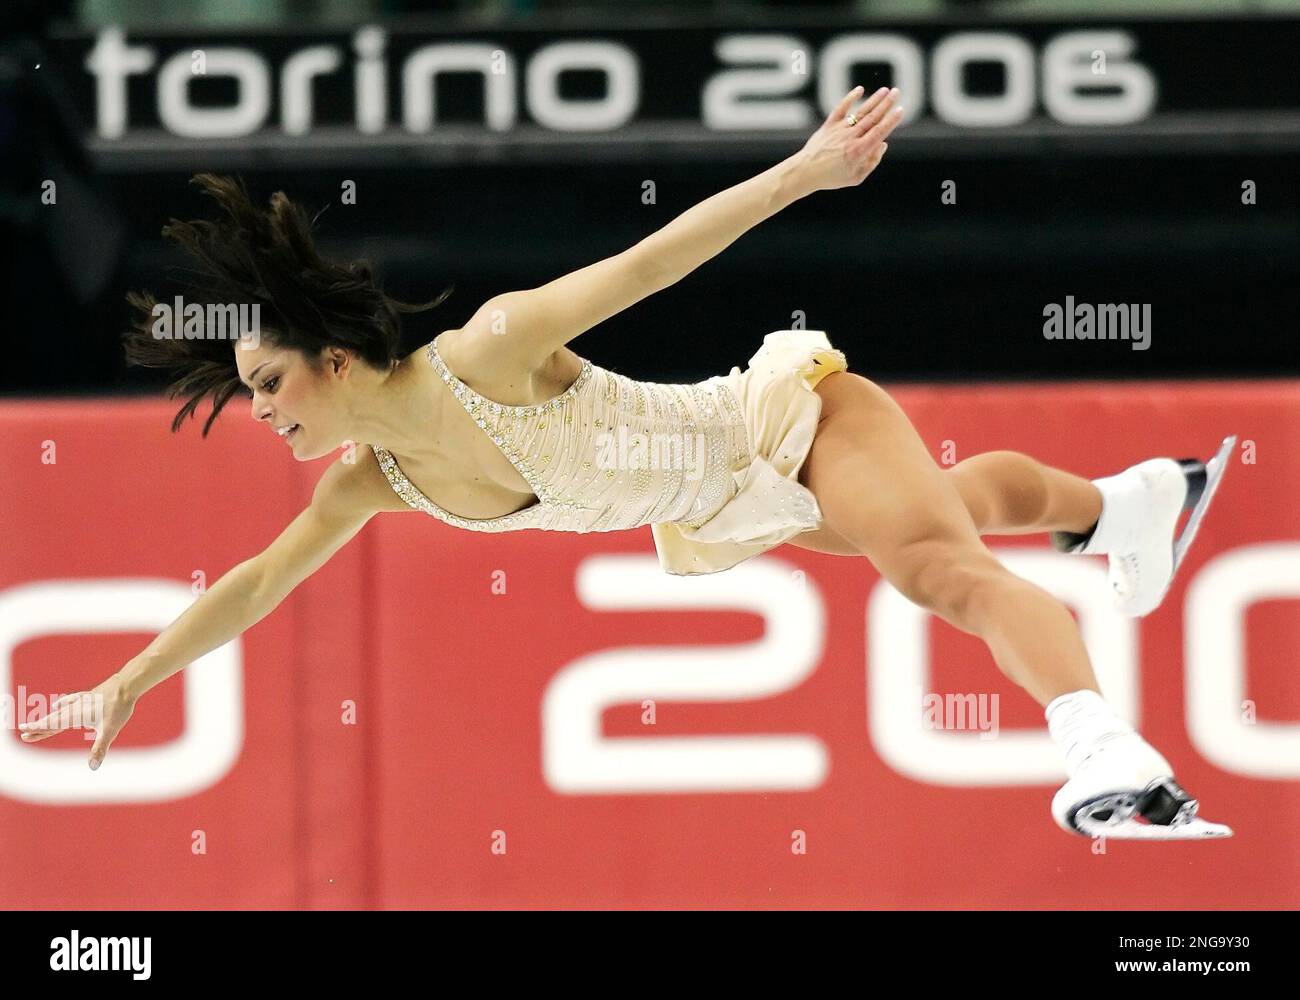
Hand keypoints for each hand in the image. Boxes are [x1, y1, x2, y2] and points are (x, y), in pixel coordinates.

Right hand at [18, 673, 137, 769]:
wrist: (127, 685)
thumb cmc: (118, 707)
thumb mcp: (110, 730)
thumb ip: (100, 748)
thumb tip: (92, 766)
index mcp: (75, 716)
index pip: (51, 725)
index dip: (37, 729)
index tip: (23, 732)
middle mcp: (74, 708)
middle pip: (52, 719)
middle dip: (39, 727)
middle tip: (24, 733)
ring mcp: (81, 701)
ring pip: (60, 712)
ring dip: (48, 719)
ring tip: (39, 724)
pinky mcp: (89, 696)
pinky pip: (71, 702)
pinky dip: (62, 705)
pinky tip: (59, 705)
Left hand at [794, 85, 903, 192]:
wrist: (805, 172)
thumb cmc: (831, 177)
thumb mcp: (856, 177)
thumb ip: (872, 162)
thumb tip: (883, 143)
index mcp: (858, 151)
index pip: (879, 132)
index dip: (891, 120)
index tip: (900, 110)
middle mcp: (850, 138)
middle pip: (872, 118)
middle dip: (886, 104)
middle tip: (897, 92)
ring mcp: (839, 130)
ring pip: (860, 112)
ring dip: (874, 100)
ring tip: (885, 90)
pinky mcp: (829, 125)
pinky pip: (840, 109)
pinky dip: (850, 98)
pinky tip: (860, 90)